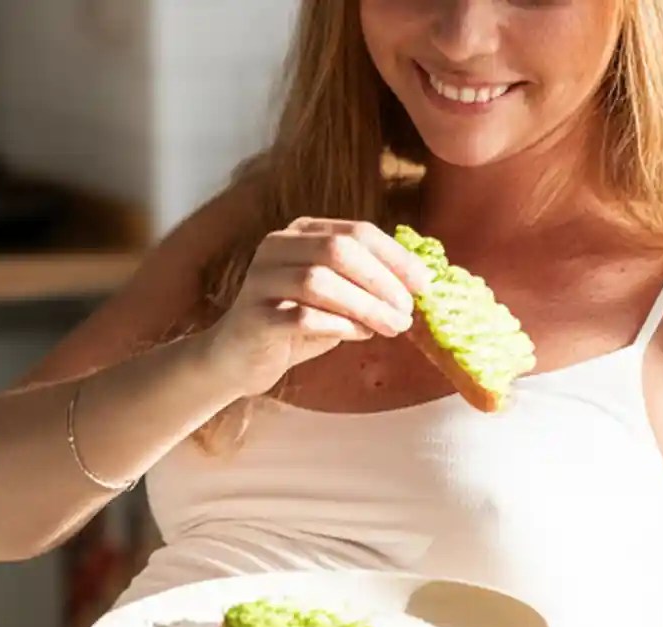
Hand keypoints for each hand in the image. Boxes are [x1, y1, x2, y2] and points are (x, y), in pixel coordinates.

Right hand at [201, 217, 431, 395]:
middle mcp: (276, 247)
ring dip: (364, 305)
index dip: (395, 257)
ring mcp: (260, 280)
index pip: (356, 232)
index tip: (424, 284)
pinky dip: (337, 325)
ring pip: (318, 280)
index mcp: (301, 233)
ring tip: (392, 327)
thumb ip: (367, 286)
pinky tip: (359, 334)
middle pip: (337, 249)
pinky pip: (300, 316)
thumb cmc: (294, 324)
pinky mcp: (253, 317)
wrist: (238, 358)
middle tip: (406, 312)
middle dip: (381, 281)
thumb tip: (417, 288)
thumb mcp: (337, 298)